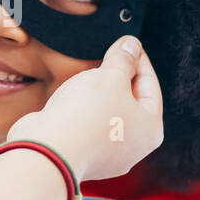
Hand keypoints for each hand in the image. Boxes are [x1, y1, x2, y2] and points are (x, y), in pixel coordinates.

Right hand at [6, 35, 162, 181]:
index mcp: (150, 130)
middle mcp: (132, 147)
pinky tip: (74, 96)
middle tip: (109, 55)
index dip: (139, 60)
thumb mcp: (110, 76)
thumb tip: (131, 45)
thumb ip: (123, 59)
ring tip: (89, 75)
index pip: (151, 86)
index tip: (128, 44)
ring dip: (100, 94)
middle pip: (131, 102)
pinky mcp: (82, 155)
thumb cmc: (86, 115)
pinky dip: (84, 110)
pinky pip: (88, 126)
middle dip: (120, 77)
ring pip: (109, 114)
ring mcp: (107, 155)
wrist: (47, 150)